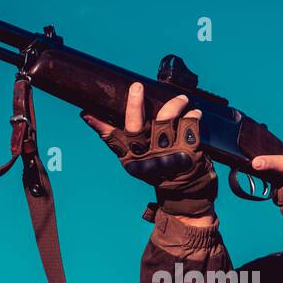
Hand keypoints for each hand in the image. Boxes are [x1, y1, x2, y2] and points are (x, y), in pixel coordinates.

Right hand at [81, 82, 217, 217]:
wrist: (185, 195)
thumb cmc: (156, 168)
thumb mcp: (133, 158)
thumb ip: (115, 138)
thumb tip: (87, 114)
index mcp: (130, 157)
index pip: (111, 138)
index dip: (99, 125)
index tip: (87, 112)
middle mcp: (145, 157)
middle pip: (135, 128)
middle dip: (134, 106)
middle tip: (136, 87)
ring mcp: (166, 156)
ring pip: (165, 120)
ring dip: (174, 105)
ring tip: (181, 99)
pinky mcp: (187, 154)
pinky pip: (189, 127)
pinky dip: (193, 117)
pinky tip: (195, 113)